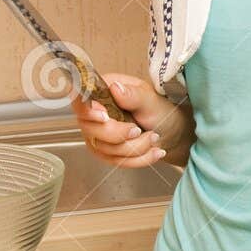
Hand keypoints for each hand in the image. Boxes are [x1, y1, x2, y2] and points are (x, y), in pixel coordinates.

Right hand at [69, 73, 187, 168]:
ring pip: (107, 149)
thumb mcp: (150, 99)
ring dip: (136, 147)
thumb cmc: (158, 109)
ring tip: (154, 137)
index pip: (81, 100)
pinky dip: (139, 159)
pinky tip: (155, 151)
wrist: (169, 130)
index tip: (104, 117)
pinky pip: (117, 162)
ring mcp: (97, 136)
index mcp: (102, 92)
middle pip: (92, 130)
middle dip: (119, 134)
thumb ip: (133, 94)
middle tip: (139, 129)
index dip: (88, 110)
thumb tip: (115, 88)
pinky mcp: (105, 153)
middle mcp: (94, 114)